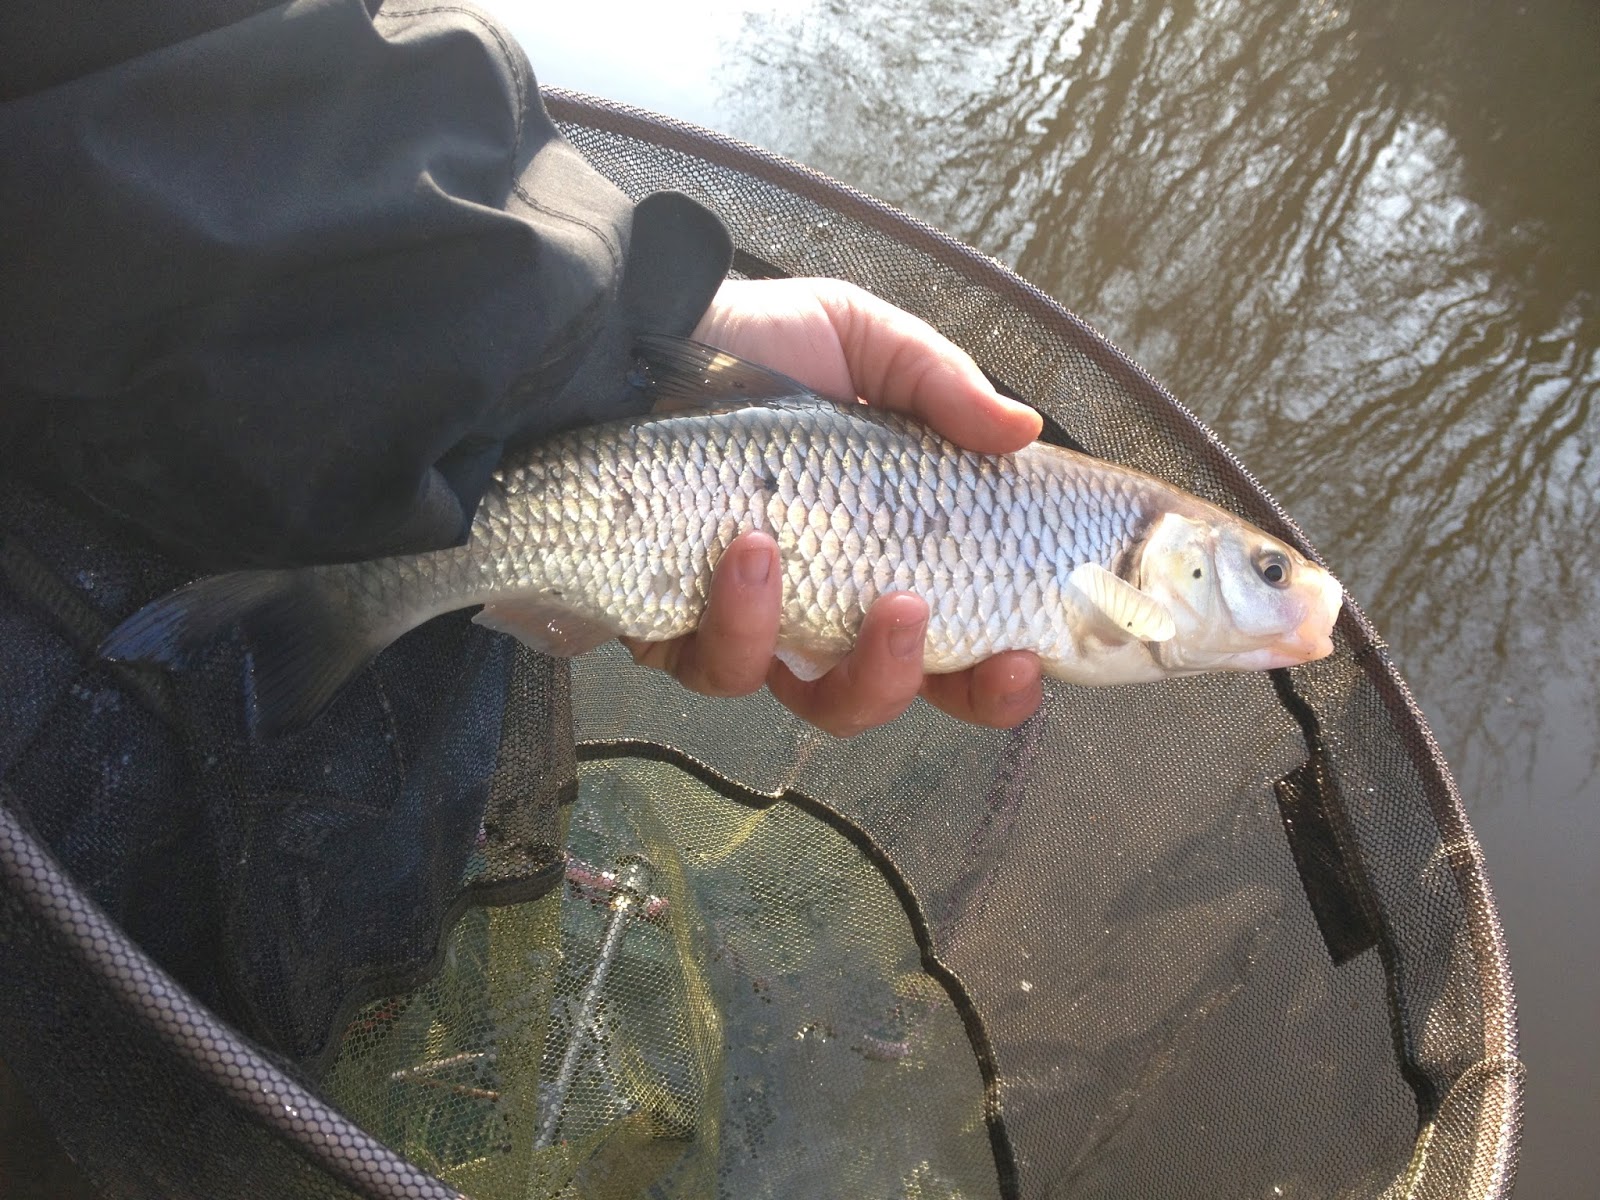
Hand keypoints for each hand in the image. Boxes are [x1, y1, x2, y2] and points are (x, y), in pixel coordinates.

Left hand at [624, 278, 1045, 735]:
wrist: (636, 335)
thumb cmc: (757, 344)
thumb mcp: (862, 339)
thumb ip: (941, 384)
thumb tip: (1023, 432)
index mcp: (886, 556)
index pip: (958, 648)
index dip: (996, 679)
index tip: (1024, 655)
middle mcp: (823, 609)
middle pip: (877, 697)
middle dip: (903, 678)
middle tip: (912, 613)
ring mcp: (749, 627)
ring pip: (797, 697)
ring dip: (808, 645)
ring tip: (781, 549)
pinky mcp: (673, 628)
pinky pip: (711, 666)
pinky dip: (734, 618)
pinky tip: (740, 550)